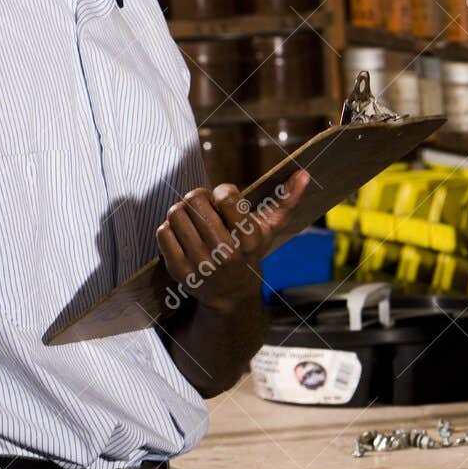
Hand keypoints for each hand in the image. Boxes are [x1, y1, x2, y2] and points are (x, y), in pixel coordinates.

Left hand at [156, 170, 310, 314]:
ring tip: (191, 219)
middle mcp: (225, 252)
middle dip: (196, 197)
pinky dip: (169, 229)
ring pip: (176, 214)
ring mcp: (201, 263)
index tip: (223, 201)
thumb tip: (305, 174)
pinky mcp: (179, 271)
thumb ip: (287, 199)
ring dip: (180, 211)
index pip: (225, 195)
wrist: (231, 294)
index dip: (220, 192)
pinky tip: (181, 235)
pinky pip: (163, 233)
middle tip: (201, 206)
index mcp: (249, 238)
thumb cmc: (250, 251)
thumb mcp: (270, 228)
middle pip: (195, 200)